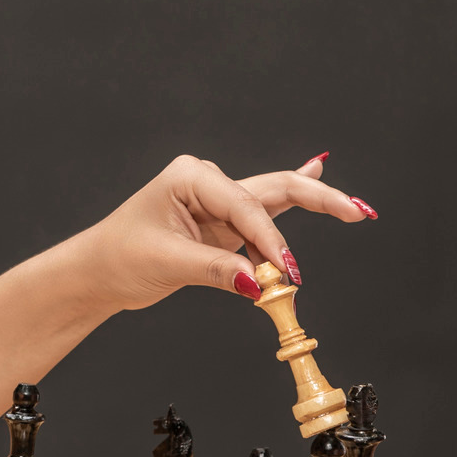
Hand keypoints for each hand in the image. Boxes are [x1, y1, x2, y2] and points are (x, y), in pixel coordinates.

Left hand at [76, 153, 373, 311]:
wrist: (98, 270)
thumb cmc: (119, 257)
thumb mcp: (167, 264)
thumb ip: (217, 270)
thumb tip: (259, 284)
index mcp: (191, 177)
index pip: (245, 206)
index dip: (270, 239)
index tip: (287, 272)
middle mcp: (208, 182)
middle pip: (274, 189)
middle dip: (320, 199)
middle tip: (359, 211)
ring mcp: (218, 202)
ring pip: (275, 202)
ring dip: (314, 208)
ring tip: (355, 210)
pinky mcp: (223, 223)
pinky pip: (267, 214)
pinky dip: (294, 210)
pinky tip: (320, 173)